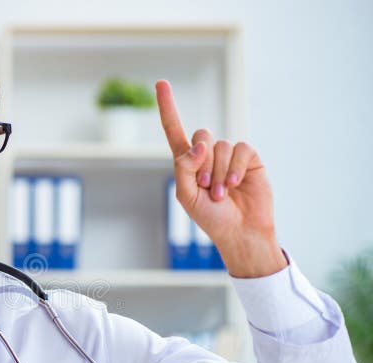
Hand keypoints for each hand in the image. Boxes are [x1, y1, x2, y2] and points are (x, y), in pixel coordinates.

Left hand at [156, 80, 287, 277]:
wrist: (240, 231)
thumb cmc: (211, 217)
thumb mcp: (186, 196)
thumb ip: (184, 168)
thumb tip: (199, 144)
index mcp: (188, 162)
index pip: (175, 130)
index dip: (168, 107)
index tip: (161, 83)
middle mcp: (208, 154)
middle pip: (200, 136)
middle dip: (202, 164)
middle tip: (206, 187)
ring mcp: (229, 155)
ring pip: (220, 146)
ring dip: (219, 173)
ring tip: (221, 193)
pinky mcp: (249, 158)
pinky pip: (240, 149)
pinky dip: (235, 168)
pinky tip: (236, 185)